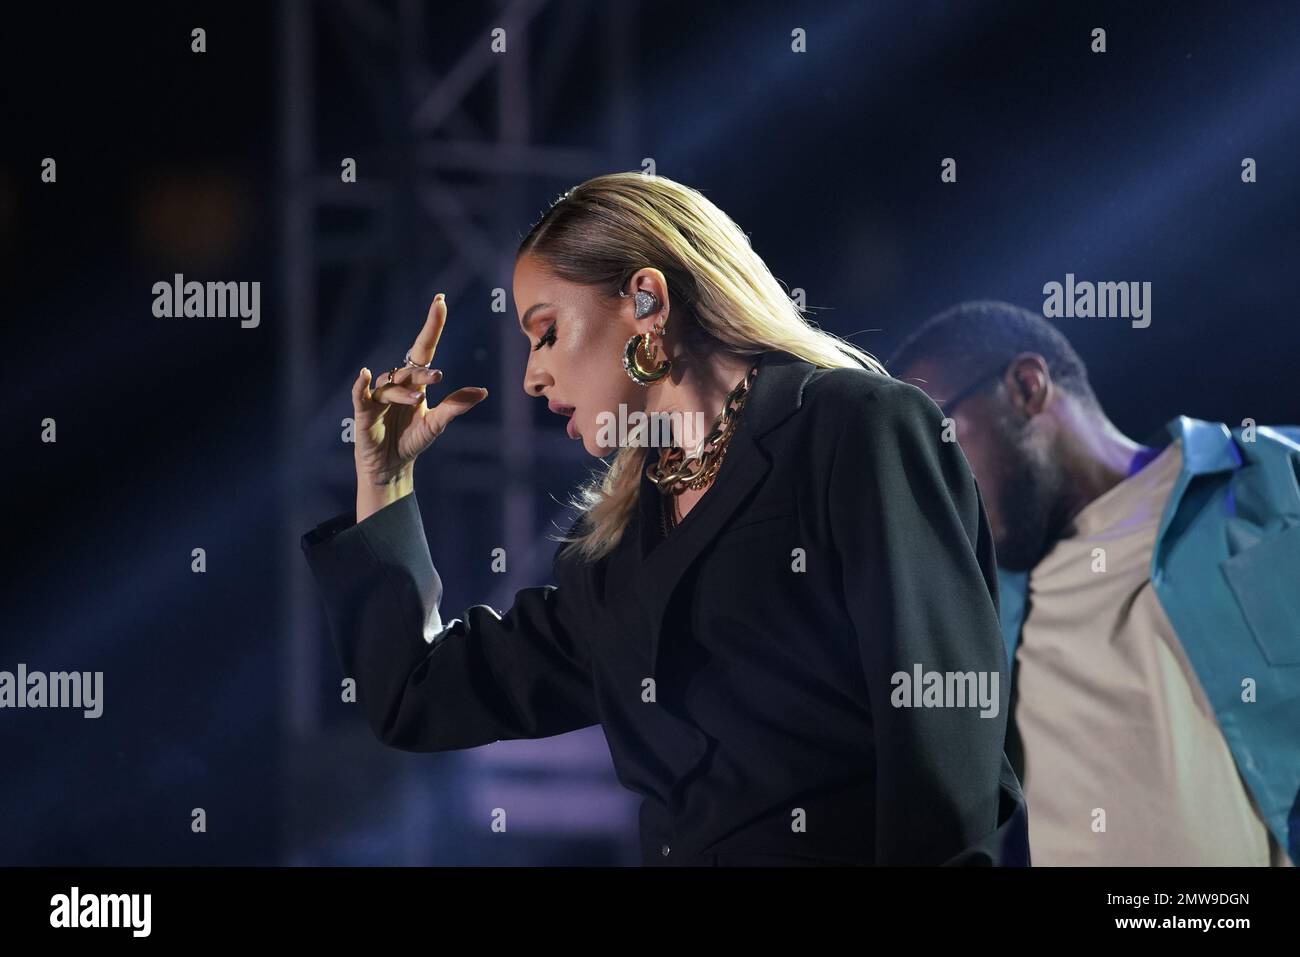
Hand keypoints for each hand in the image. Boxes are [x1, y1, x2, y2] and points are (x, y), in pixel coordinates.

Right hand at [352, 294, 488, 486]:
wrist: (391, 466)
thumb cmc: (412, 441)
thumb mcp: (436, 424)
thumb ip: (455, 406)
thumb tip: (482, 392)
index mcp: (416, 383)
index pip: (424, 347)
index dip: (432, 325)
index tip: (440, 301)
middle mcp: (397, 384)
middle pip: (410, 368)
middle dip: (423, 372)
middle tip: (439, 377)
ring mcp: (378, 396)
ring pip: (391, 386)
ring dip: (403, 392)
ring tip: (418, 401)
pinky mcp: (363, 412)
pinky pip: (361, 394)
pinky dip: (361, 385)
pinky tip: (364, 376)